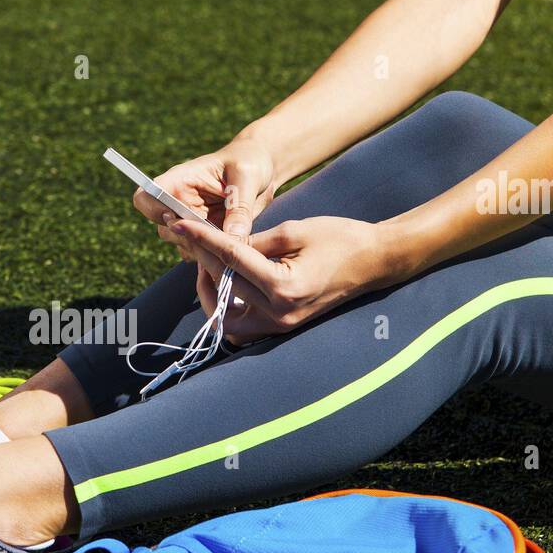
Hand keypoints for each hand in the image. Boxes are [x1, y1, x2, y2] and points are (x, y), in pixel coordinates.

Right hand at [131, 136, 276, 260]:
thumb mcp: (247, 177)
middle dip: (189, 238)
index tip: (181, 220)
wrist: (263, 168)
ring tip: (231, 244)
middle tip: (219, 238)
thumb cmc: (249, 160)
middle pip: (165, 230)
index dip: (154, 212)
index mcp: (180, 181)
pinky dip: (215, 256)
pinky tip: (234, 250)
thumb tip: (232, 238)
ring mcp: (192, 221)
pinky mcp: (206, 234)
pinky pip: (201, 253)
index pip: (145, 197)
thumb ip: (239, 207)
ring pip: (183, 245)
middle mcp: (180, 202)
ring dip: (204, 250)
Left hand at [175, 216, 397, 343]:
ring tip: (209, 263)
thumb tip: (220, 244)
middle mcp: (280, 313)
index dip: (202, 239)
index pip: (231, 259)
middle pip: (225, 286)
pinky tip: (226, 282)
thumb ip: (254, 241)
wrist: (373, 263)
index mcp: (284, 286)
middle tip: (191, 237)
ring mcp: (280, 326)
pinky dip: (227, 306)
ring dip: (211, 291)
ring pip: (226, 318)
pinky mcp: (281, 328)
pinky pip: (242, 326)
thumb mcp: (294, 230)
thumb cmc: (340, 239)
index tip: (178, 224)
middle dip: (203, 259)